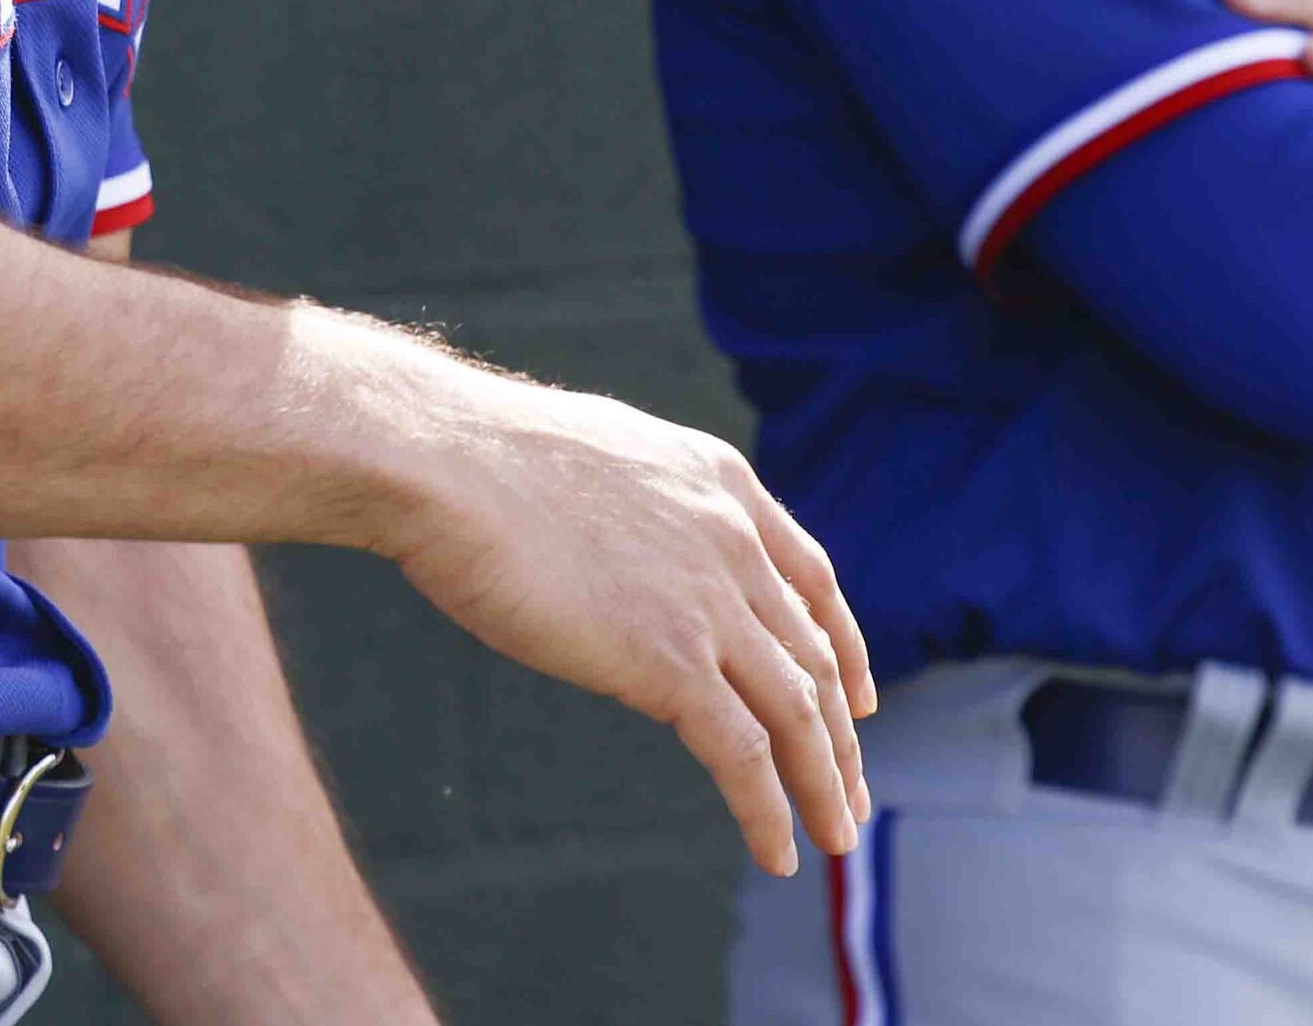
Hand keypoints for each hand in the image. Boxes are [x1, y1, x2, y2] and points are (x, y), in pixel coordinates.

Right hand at [366, 351, 874, 874]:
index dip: (844, 645)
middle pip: (814, 656)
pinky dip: (768, 811)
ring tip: (837, 836)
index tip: (860, 696)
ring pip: (798, 712)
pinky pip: (743, 754)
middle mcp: (736, 541)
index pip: (812, 579)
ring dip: (824, 783)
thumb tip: (631, 540)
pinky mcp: (671, 660)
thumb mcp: (606, 460)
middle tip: (853, 793)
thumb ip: (646, 507)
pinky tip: (777, 853)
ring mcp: (710, 602)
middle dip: (841, 734)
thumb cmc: (489, 459)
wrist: (452, 463)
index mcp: (723, 484)